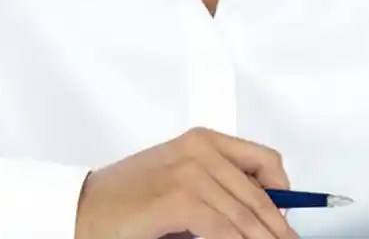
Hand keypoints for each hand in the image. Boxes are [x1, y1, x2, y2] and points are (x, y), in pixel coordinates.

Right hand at [74, 126, 298, 238]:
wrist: (81, 210)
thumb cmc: (125, 200)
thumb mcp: (180, 182)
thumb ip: (217, 188)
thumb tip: (259, 213)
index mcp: (203, 140)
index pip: (265, 160)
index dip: (284, 192)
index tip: (287, 217)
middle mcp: (200, 150)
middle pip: (260, 194)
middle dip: (277, 227)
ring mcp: (191, 172)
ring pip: (245, 215)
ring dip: (262, 238)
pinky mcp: (180, 199)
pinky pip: (223, 230)